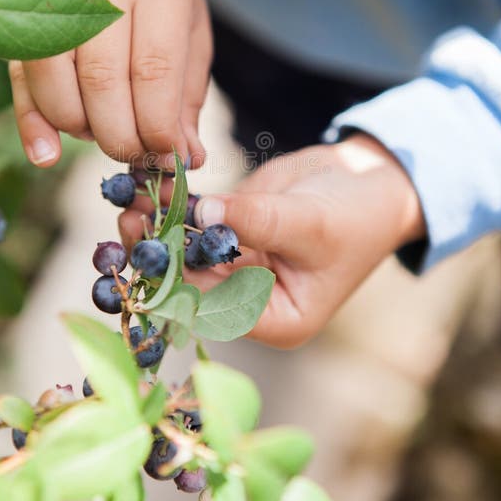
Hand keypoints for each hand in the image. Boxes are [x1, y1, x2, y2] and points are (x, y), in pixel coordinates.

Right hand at [9, 0, 211, 168]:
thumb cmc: (162, 7)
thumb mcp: (190, 41)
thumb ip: (185, 101)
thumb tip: (185, 160)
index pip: (153, 68)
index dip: (158, 125)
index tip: (168, 158)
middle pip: (102, 81)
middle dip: (121, 137)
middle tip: (137, 157)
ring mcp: (55, 9)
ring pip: (57, 85)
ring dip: (82, 129)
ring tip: (106, 132)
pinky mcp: (26, 30)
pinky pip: (22, 84)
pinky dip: (33, 126)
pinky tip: (47, 154)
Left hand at [120, 134, 424, 347]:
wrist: (373, 181)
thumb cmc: (358, 215)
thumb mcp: (311, 222)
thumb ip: (255, 221)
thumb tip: (202, 214)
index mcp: (275, 319)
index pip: (214, 309)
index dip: (177, 282)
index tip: (148, 250)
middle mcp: (250, 299)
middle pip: (191, 281)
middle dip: (157, 253)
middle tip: (128, 219)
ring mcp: (238, 264)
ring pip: (186, 250)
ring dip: (157, 226)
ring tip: (127, 199)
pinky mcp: (233, 230)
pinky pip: (196, 221)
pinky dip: (175, 205)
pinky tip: (149, 184)